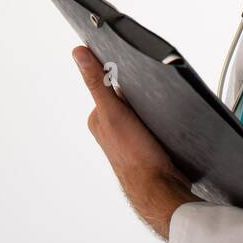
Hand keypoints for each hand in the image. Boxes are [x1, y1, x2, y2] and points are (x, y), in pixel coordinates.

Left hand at [73, 45, 200, 239]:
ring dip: (150, 107)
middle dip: (140, 92)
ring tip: (157, 113)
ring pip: (140, 109)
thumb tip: (79, 54)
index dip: (123, 76)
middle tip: (150, 96)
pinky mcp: (145, 145)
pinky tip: (164, 125)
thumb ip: (95, 81)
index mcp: (97, 118)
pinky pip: (152, 123)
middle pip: (126, 95)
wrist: (160, 188)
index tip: (137, 72)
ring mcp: (127, 138)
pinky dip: (158, 120)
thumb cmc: (134, 156)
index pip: (109, 84)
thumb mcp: (113, 111)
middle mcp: (110, 128)